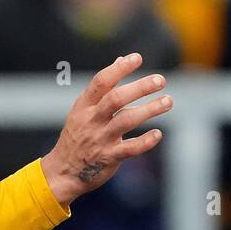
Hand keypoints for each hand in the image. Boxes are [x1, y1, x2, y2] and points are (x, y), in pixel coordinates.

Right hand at [41, 53, 170, 205]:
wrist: (63, 171)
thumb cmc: (78, 134)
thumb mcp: (83, 108)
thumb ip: (104, 86)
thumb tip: (121, 59)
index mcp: (84, 105)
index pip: (101, 81)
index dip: (119, 68)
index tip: (137, 58)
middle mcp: (92, 119)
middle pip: (116, 99)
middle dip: (139, 88)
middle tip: (160, 80)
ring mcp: (100, 138)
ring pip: (126, 121)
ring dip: (149, 110)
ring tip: (168, 101)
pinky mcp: (109, 157)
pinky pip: (129, 149)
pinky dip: (145, 141)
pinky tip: (158, 134)